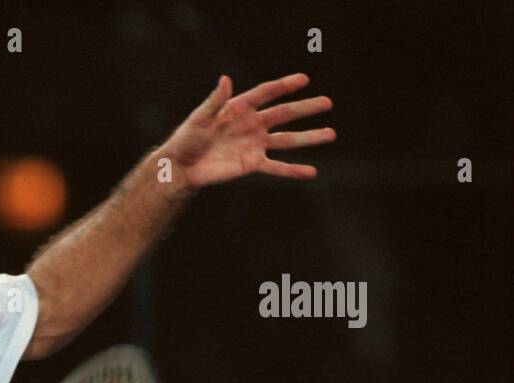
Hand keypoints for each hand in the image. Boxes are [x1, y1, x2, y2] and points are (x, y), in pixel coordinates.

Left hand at [162, 73, 334, 189]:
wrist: (182, 166)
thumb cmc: (187, 138)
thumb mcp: (200, 117)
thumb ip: (215, 101)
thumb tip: (225, 79)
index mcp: (240, 108)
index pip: (266, 93)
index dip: (284, 85)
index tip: (304, 79)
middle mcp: (252, 124)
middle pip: (284, 113)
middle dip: (305, 108)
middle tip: (327, 102)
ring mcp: (255, 144)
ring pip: (287, 139)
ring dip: (309, 137)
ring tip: (331, 133)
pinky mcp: (252, 164)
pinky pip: (277, 167)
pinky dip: (293, 170)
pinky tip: (311, 172)